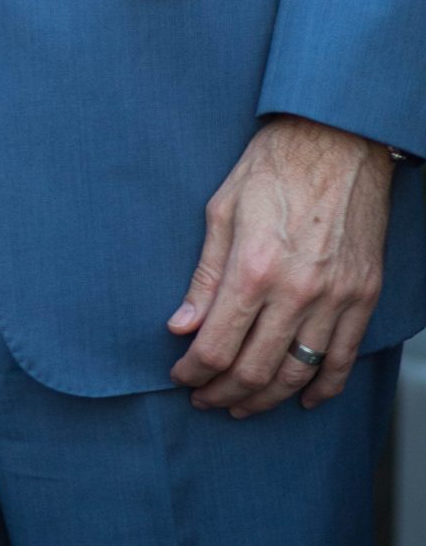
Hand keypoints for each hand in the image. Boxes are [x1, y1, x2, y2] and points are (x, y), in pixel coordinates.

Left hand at [167, 115, 393, 415]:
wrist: (337, 140)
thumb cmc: (274, 165)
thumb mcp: (222, 211)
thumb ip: (204, 276)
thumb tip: (181, 325)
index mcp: (253, 267)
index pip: (217, 344)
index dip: (194, 371)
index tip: (182, 376)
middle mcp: (297, 290)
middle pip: (255, 369)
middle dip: (223, 392)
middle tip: (206, 398)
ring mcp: (336, 297)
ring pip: (298, 373)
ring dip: (266, 399)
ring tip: (243, 405)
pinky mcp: (363, 296)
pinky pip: (343, 358)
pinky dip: (323, 387)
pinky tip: (302, 398)